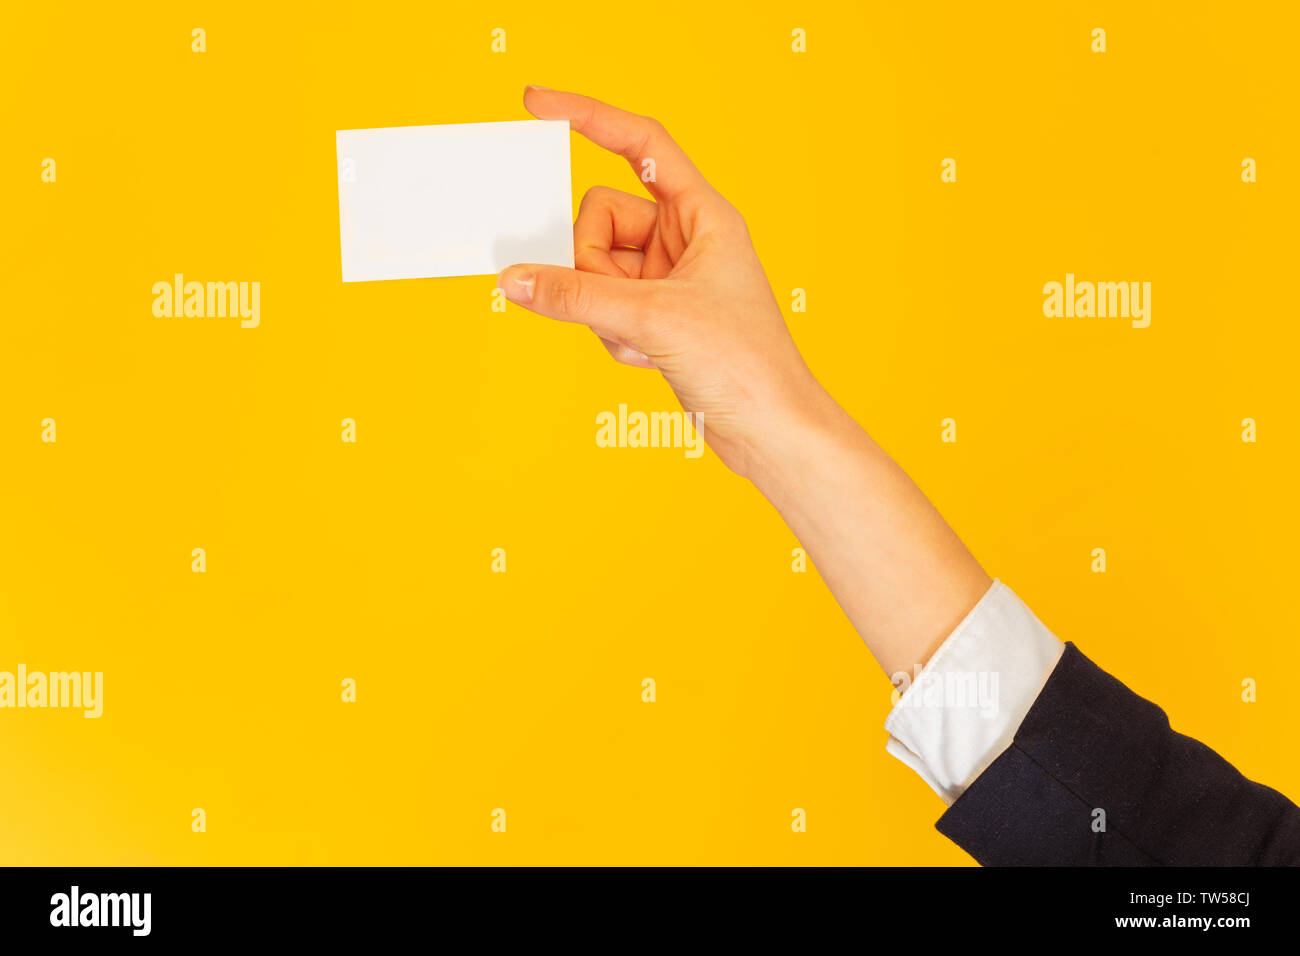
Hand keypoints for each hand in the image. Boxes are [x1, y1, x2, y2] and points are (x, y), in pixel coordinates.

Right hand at [498, 87, 828, 478]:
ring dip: (601, 309)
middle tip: (617, 305)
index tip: (537, 104)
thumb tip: (515, 279)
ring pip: (595, 267)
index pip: (639, 143)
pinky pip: (602, 305)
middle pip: (601, 218)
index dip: (588, 117)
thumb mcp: (651, 319)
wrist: (769, 431)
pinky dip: (612, 335)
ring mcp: (667, 277)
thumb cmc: (745, 365)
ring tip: (643, 342)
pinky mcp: (655, 314)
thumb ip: (575, 294)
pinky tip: (648, 360)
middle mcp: (685, 238)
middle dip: (592, 264)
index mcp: (703, 213)